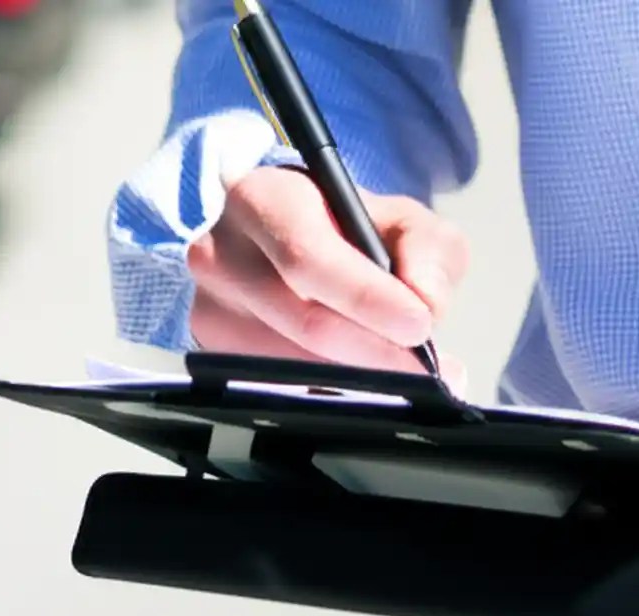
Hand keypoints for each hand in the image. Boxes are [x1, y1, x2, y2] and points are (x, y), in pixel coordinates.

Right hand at [187, 166, 468, 390]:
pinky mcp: (213, 353)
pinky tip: (360, 385)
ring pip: (293, 366)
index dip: (366, 297)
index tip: (417, 325)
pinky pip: (277, 390)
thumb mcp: (401, 219)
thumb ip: (428, 251)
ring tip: (403, 375)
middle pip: (302, 321)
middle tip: (425, 369)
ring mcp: (209, 308)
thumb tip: (427, 304)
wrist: (284, 239)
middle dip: (376, 352)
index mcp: (261, 199)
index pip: (307, 257)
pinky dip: (330, 394)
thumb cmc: (344, 228)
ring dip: (359, 380)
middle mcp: (221, 253)